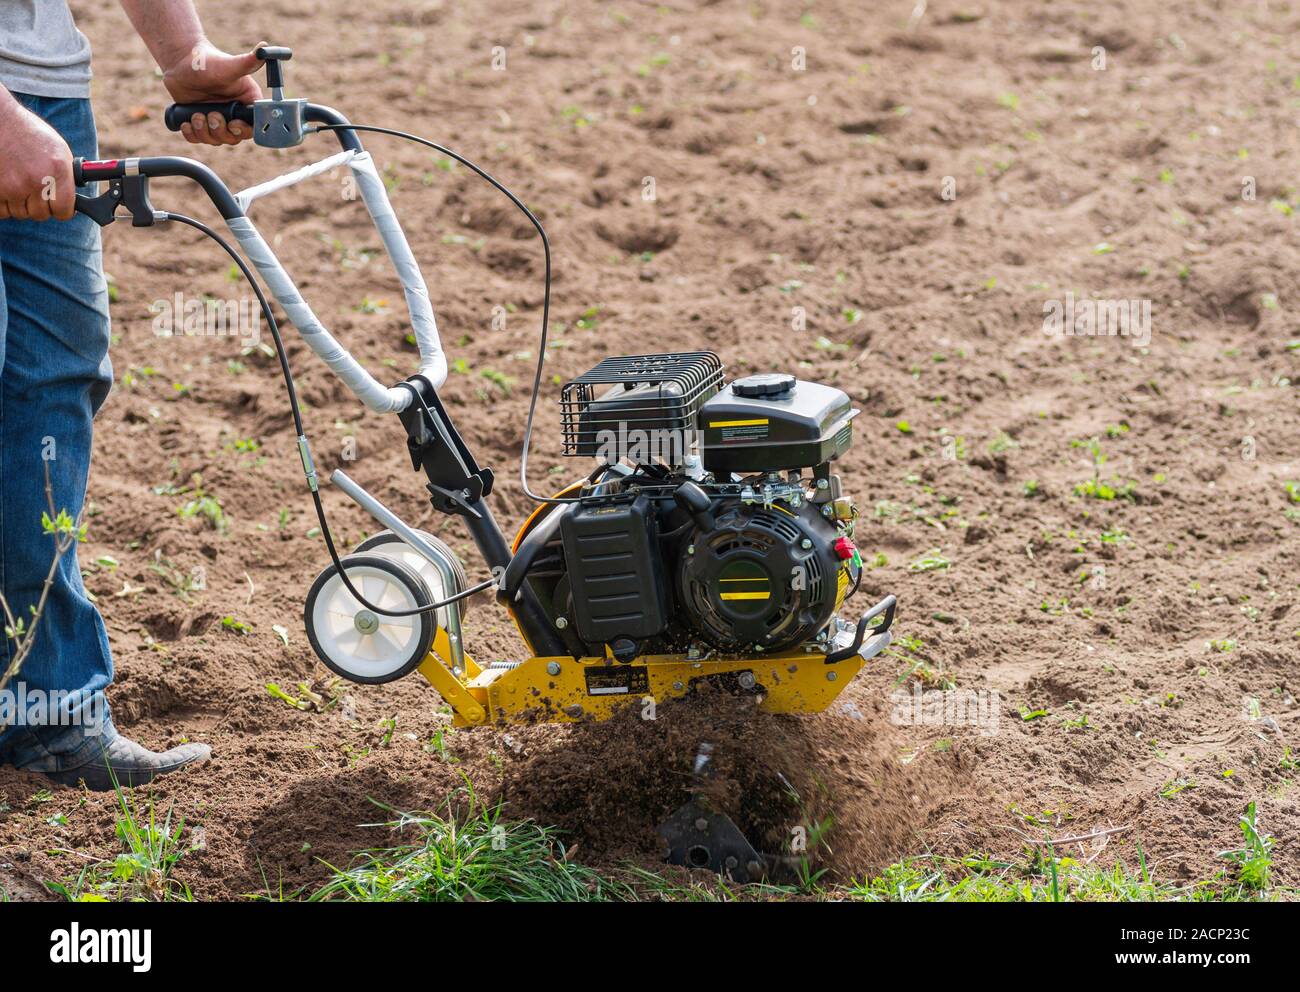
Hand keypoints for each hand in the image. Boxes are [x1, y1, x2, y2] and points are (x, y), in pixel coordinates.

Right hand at [0, 100, 74, 220]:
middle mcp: (36, 181)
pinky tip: (4, 186)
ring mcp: (13, 186)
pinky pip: (1, 210)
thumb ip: (66, 177)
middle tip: (33, 189)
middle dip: (37, 205)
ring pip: (19, 213)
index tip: (58, 206)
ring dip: (18, 203)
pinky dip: (2, 203)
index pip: (64, 210)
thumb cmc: (30, 134)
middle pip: (40, 214)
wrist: (0, 121)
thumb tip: (74, 199)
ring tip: (17, 182)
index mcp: (58, 171)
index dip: (61, 209)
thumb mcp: (59, 151)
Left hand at [163, 41, 263, 145]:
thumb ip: (248, 62)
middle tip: (211, 115)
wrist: (181, 62)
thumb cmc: (207, 62)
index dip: (245, 130)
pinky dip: (192, 135)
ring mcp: (217, 120)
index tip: (234, 123)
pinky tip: (186, 123)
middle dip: (221, 131)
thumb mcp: (228, 66)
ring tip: (196, 115)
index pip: (253, 126)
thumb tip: (264, 48)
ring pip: (216, 140)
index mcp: (247, 103)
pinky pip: (199, 139)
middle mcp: (234, 114)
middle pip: (234, 137)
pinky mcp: (201, 123)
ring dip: (204, 132)